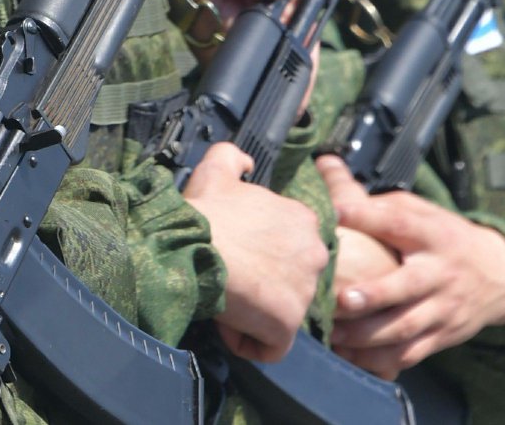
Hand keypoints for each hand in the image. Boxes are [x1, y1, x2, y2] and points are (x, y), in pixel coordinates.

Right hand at [184, 142, 327, 360]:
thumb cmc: (203, 213)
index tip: (232, 254)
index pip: (288, 251)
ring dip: (252, 313)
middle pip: (289, 284)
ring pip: (279, 315)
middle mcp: (315, 254)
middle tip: (228, 276)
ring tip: (225, 296)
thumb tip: (246, 162)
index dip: (257, 256)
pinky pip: (271, 347)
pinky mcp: (288, 323)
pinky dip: (247, 340)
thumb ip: (234, 157)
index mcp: (303, 220)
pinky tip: (228, 320)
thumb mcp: (216, 170)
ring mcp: (305, 291)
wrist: (189, 246)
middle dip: (260, 286)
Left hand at [317, 156, 504, 375]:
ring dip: (368, 335)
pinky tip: (352, 357)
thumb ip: (379, 205)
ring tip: (334, 333)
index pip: (399, 223)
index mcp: (431, 235)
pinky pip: (410, 353)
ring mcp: (443, 309)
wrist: (501, 275)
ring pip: (405, 327)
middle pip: (407, 287)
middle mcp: (439, 273)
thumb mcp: (421, 212)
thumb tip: (328, 179)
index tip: (336, 213)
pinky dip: (380, 359)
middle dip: (375, 295)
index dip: (368, 217)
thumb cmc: (445, 237)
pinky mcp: (442, 336)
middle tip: (341, 298)